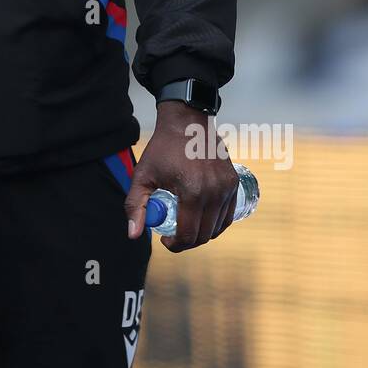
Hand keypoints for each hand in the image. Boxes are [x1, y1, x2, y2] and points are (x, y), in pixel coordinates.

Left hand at [125, 102, 238, 252]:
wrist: (187, 123)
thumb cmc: (163, 149)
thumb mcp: (143, 176)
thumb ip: (135, 206)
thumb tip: (133, 234)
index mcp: (192, 192)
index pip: (188, 234)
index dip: (176, 245)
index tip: (165, 241)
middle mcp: (214, 192)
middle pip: (204, 235)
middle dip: (188, 241)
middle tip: (174, 235)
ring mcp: (227, 187)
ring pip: (218, 227)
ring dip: (202, 232)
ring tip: (186, 224)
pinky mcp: (234, 182)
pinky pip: (228, 214)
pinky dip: (216, 222)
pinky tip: (202, 219)